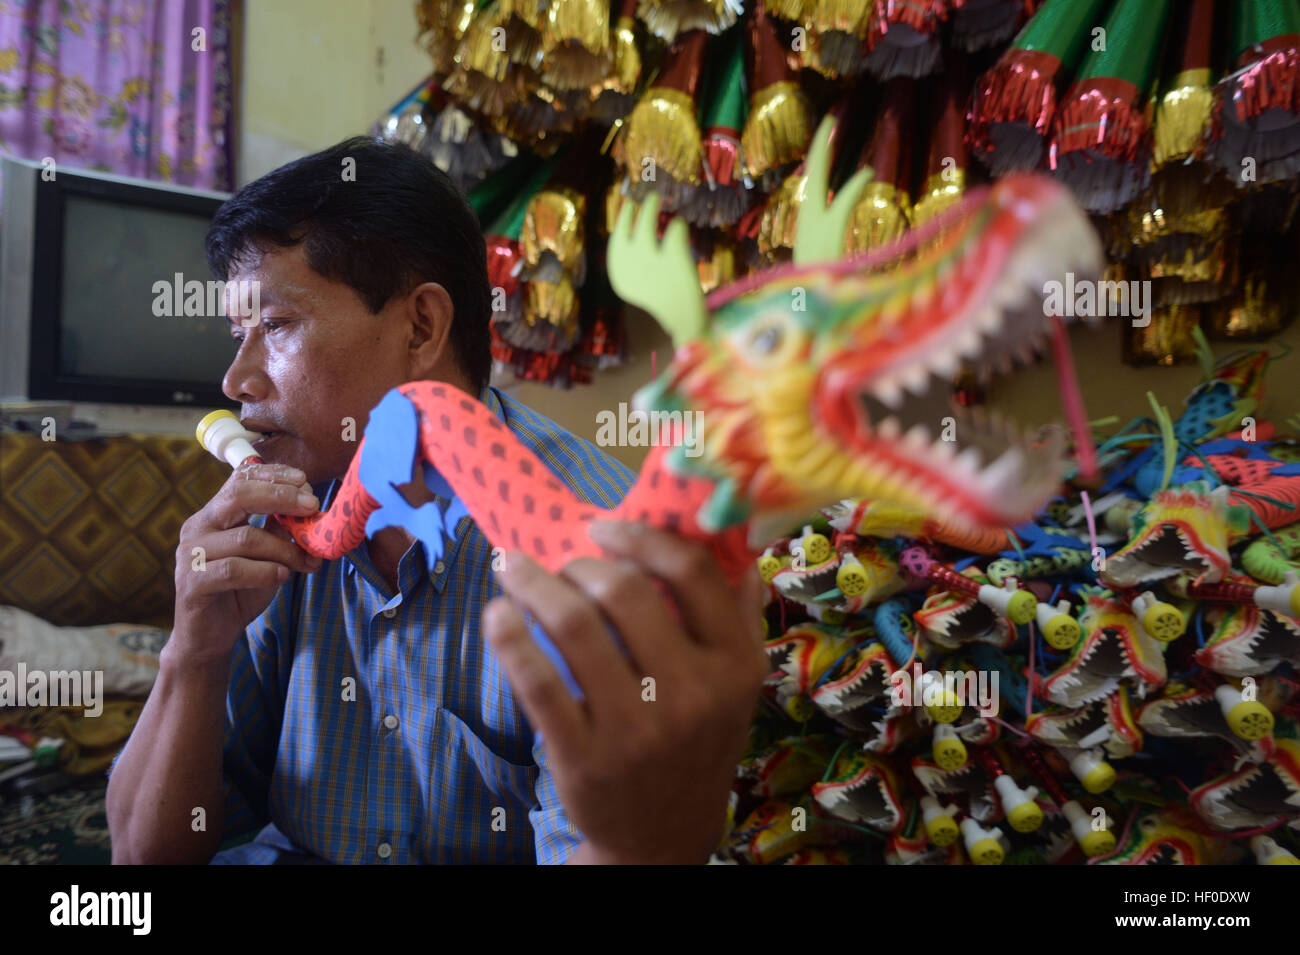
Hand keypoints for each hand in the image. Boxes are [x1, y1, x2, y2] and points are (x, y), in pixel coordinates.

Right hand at [171, 462, 322, 663]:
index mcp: (214, 515)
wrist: (209, 637)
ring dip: (284, 549)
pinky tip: (282, 577)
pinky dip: (265, 572)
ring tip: (305, 561)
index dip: (273, 474)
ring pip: (246, 537)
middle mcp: (198, 528)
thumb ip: (280, 531)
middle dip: (281, 497)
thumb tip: (311, 509)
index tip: (304, 480)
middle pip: (239, 496)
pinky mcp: (191, 582)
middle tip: (313, 505)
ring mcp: (191, 554)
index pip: (239, 480)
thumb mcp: (267, 555)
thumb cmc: (240, 591)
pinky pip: (234, 569)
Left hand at [485, 521, 767, 864]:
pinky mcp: (584, 756)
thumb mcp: (737, 688)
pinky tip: (499, 615)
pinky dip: (509, 637)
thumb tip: (738, 546)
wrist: (661, 837)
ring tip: (513, 570)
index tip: (602, 527)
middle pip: (624, 592)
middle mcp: (692, 694)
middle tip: (560, 564)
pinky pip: (537, 681)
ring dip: (533, 585)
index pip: (692, 573)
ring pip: (573, 627)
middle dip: (579, 563)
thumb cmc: (696, 743)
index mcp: (735, 666)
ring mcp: (636, 728)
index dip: (641, 536)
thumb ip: (740, 617)